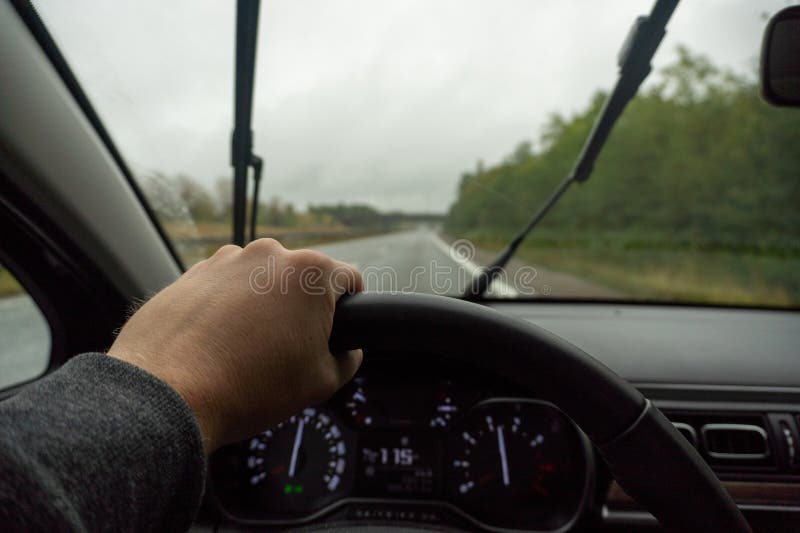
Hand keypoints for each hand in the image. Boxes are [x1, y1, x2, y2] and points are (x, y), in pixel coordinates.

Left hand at [108, 239, 362, 452]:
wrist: (167, 395)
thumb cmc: (249, 388)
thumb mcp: (322, 382)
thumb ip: (348, 357)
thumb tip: (347, 348)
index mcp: (310, 273)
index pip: (350, 279)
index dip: (350, 309)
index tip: (336, 331)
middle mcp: (269, 254)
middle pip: (301, 279)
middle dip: (301, 309)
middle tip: (289, 351)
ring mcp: (226, 260)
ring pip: (261, 282)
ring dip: (262, 307)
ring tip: (247, 351)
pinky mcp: (191, 273)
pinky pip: (224, 288)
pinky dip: (227, 309)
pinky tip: (218, 344)